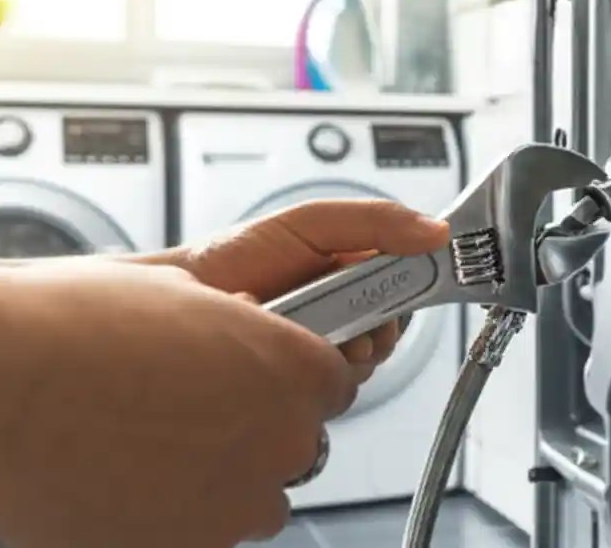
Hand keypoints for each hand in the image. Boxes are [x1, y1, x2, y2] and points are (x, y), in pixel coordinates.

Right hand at [0, 260, 354, 545]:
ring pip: (251, 499)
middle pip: (296, 445)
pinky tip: (118, 481)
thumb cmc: (71, 328)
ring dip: (218, 479)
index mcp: (292, 369)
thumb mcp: (176, 293)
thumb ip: (235, 326)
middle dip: (256, 430)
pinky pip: (198, 532)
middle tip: (187, 412)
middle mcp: (280, 441)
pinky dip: (171, 515)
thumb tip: (241, 333)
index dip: (290, 378)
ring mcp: (234, 507)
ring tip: (144, 449)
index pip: (332, 383)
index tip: (257, 377)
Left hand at [171, 199, 449, 382]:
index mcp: (346, 270)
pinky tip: (287, 351)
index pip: (404, 285)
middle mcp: (336, 313)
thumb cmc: (231, 257)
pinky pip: (330, 389)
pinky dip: (315, 372)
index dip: (410, 291)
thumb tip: (433, 230)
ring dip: (345, 351)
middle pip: (390, 332)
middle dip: (378, 330)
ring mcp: (317, 351)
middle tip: (353, 320)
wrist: (177, 299)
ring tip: (308, 330)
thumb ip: (373, 221)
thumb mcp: (308, 224)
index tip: (404, 292)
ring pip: (364, 366)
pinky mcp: (296, 384)